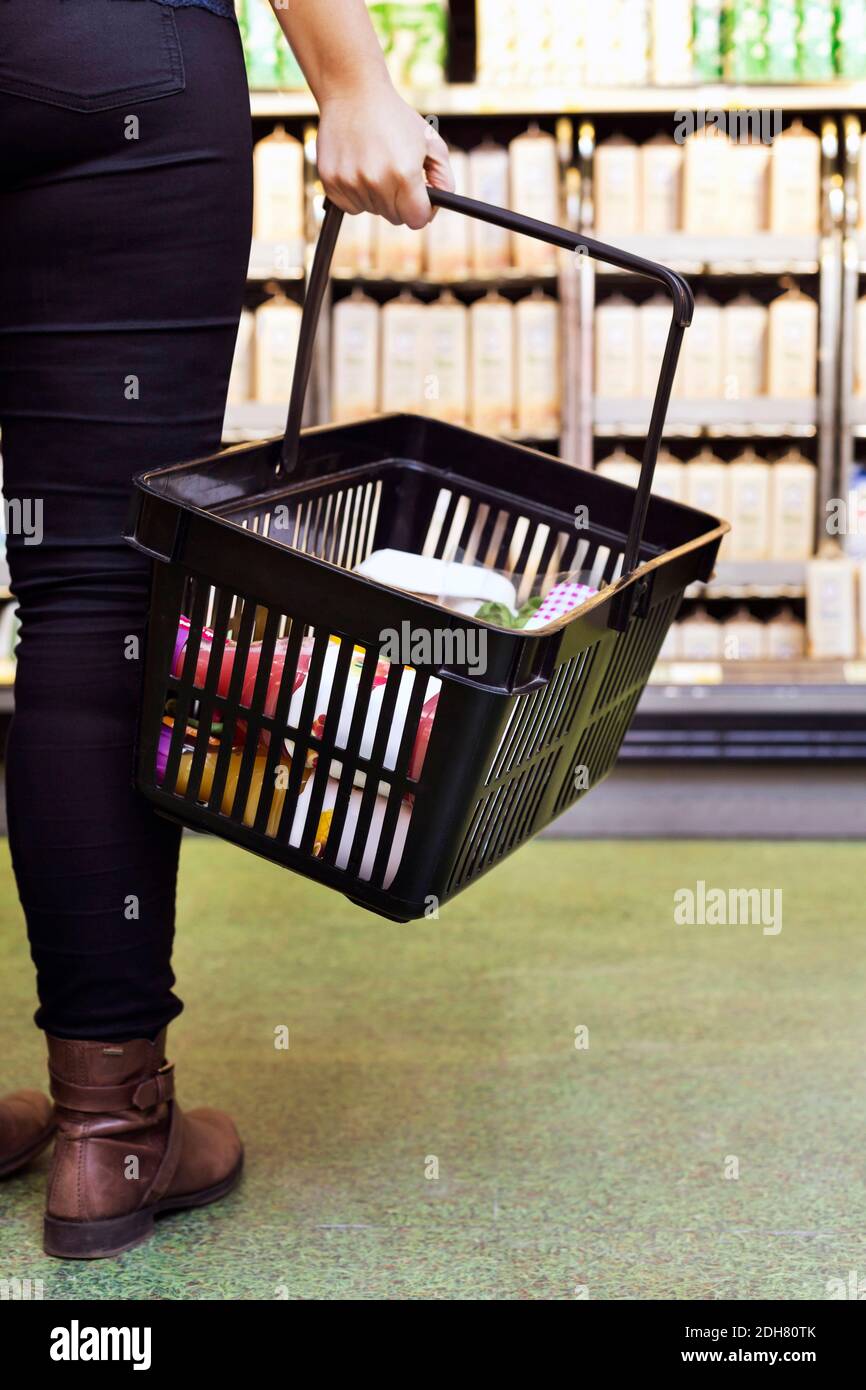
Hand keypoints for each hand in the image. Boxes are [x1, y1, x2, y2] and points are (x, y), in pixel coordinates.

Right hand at [316, 79, 453, 228]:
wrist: (353, 92)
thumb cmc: (396, 118)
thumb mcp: (430, 142)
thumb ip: (443, 178)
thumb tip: (440, 204)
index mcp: (405, 174)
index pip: (417, 219)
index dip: (422, 211)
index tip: (420, 200)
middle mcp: (377, 182)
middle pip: (395, 218)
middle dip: (400, 202)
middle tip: (396, 175)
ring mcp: (351, 183)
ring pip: (372, 211)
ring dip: (377, 196)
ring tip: (375, 164)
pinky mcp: (331, 181)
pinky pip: (350, 206)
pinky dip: (356, 194)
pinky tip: (358, 168)